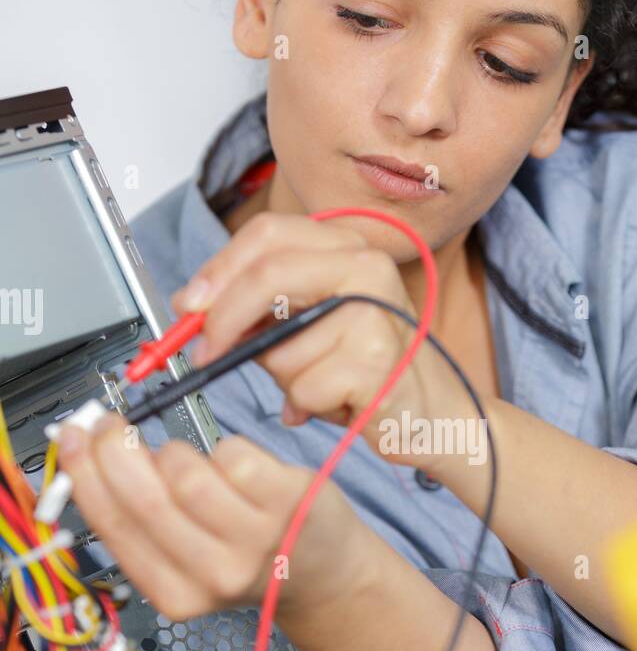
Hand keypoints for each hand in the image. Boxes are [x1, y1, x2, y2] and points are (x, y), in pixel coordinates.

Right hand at [55, 414, 372, 622]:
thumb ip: (140, 521)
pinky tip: (236, 469)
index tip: (74, 438)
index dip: (86, 473)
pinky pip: (232, 453)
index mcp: (176, 594)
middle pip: (147, 496)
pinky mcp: (289, 500)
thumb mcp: (185, 561)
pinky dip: (226, 450)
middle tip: (112, 426)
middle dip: (117, 449)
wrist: (323, 576)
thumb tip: (90, 457)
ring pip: (187, 470)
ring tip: (188, 463)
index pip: (113, 525)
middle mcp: (216, 573)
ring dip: (176, 453)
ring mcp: (257, 537)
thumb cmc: (247, 559)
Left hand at [171, 211, 472, 471]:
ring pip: (281, 346)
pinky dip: (306, 406)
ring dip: (282, 379)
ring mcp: (378, 312)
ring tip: (316, 384)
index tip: (189, 305)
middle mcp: (368, 268)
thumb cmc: (368, 368)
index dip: (218, 268)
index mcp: (348, 247)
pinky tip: (335, 404)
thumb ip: (261, 308)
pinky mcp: (379, 362)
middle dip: (222, 318)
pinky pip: (304, 387)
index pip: (268, 235)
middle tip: (202, 352)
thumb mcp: (310, 324)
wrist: (432, 415)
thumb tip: (195, 309)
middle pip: (268, 274)